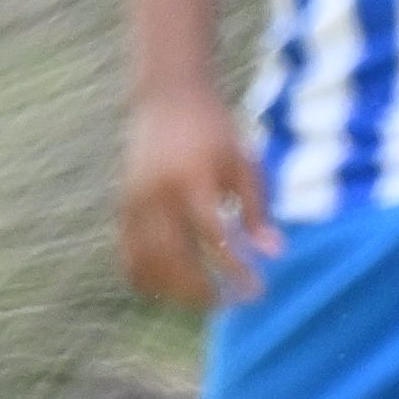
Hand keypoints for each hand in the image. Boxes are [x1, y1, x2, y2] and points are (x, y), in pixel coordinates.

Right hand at [119, 82, 272, 308]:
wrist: (167, 97)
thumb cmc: (214, 129)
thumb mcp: (243, 162)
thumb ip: (257, 208)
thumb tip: (276, 254)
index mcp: (191, 180)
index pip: (213, 238)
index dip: (235, 269)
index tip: (257, 288)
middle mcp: (157, 196)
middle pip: (173, 261)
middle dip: (202, 291)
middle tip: (231, 301)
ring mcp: (134, 205)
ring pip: (146, 266)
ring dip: (175, 293)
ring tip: (206, 298)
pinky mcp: (123, 210)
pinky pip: (130, 258)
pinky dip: (149, 280)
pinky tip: (174, 288)